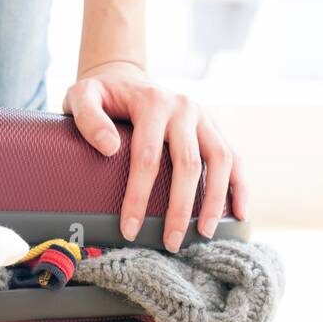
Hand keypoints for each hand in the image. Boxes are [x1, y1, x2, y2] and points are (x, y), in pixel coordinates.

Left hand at [63, 60, 246, 250]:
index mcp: (152, 101)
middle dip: (180, 207)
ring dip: (215, 200)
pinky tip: (240, 214)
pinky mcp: (213, 127)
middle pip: (187, 162)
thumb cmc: (101, 95)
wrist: (123, 79)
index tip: (130, 228)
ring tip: (204, 233)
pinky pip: (234, 157)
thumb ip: (87, 117)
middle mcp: (183, 107)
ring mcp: (203, 116)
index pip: (147, 155)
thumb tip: (110, 148)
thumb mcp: (82, 95)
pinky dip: (240, 186)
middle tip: (171, 242)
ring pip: (220, 160)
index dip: (139, 195)